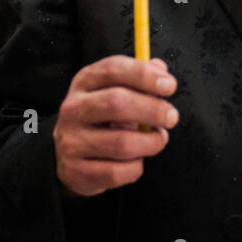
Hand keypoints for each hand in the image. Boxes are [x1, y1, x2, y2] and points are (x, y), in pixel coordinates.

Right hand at [54, 55, 178, 196]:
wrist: (70, 155)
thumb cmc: (102, 118)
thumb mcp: (115, 90)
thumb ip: (139, 79)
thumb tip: (161, 69)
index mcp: (85, 82)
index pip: (114, 69)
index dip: (145, 75)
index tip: (170, 86)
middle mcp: (73, 109)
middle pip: (117, 103)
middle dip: (153, 110)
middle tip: (171, 117)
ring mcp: (71, 141)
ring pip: (123, 143)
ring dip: (151, 143)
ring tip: (158, 139)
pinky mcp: (76, 171)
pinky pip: (117, 172)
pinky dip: (136, 167)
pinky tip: (136, 160)